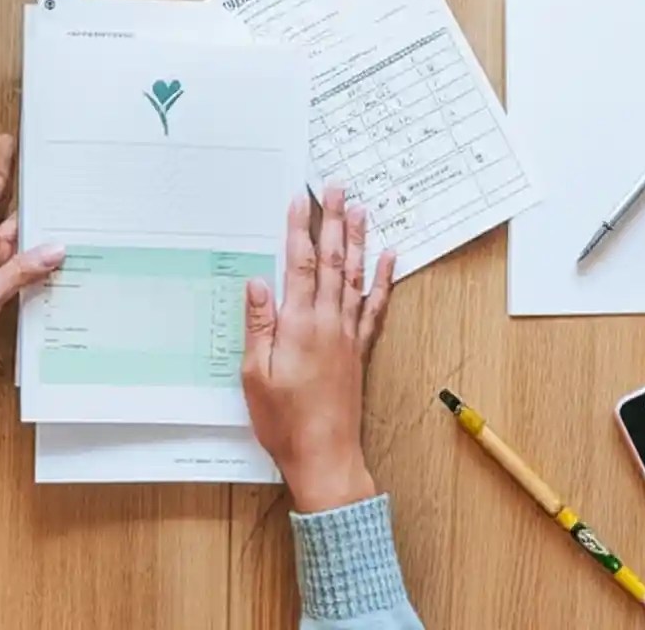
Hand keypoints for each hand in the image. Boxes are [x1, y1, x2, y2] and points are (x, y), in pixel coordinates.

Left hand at [0, 134, 64, 455]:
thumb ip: (18, 272)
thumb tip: (55, 247)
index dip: (2, 167)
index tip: (10, 140)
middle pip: (10, 218)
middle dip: (33, 197)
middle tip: (61, 175)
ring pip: (19, 245)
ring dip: (41, 234)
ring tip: (73, 215)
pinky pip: (19, 270)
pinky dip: (38, 264)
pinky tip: (60, 263)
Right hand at [240, 187, 395, 512]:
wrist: (324, 456)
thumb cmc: (284, 421)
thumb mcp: (254, 375)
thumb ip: (258, 325)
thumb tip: (257, 282)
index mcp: (298, 327)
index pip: (300, 265)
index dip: (299, 229)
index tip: (300, 198)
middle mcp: (328, 324)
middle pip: (333, 261)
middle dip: (333, 221)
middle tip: (337, 188)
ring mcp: (347, 336)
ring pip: (355, 277)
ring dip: (357, 240)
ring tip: (360, 209)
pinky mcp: (358, 351)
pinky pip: (375, 307)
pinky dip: (384, 280)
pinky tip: (390, 258)